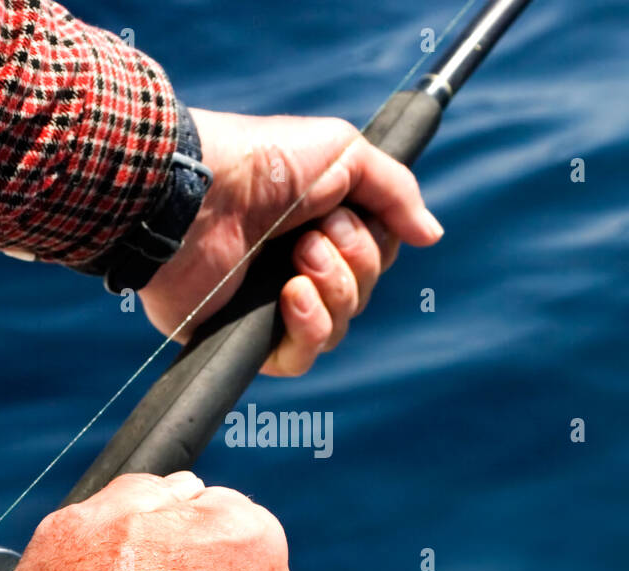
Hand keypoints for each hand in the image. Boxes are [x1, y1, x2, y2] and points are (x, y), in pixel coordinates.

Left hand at [139, 109, 443, 375]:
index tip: (343, 217)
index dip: (373, 244)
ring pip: (339, 328)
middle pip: (362, 294)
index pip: (375, 258)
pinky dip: (310, 328)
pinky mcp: (244, 337)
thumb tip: (431, 235)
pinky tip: (292, 296)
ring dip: (333, 291)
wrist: (197, 191)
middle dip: (351, 264)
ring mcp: (270, 304)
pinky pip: (301, 359)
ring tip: (297, 260)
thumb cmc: (262, 160)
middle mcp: (296, 266)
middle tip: (312, 236)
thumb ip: (395, 193)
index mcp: (317, 225)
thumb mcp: (345, 153)